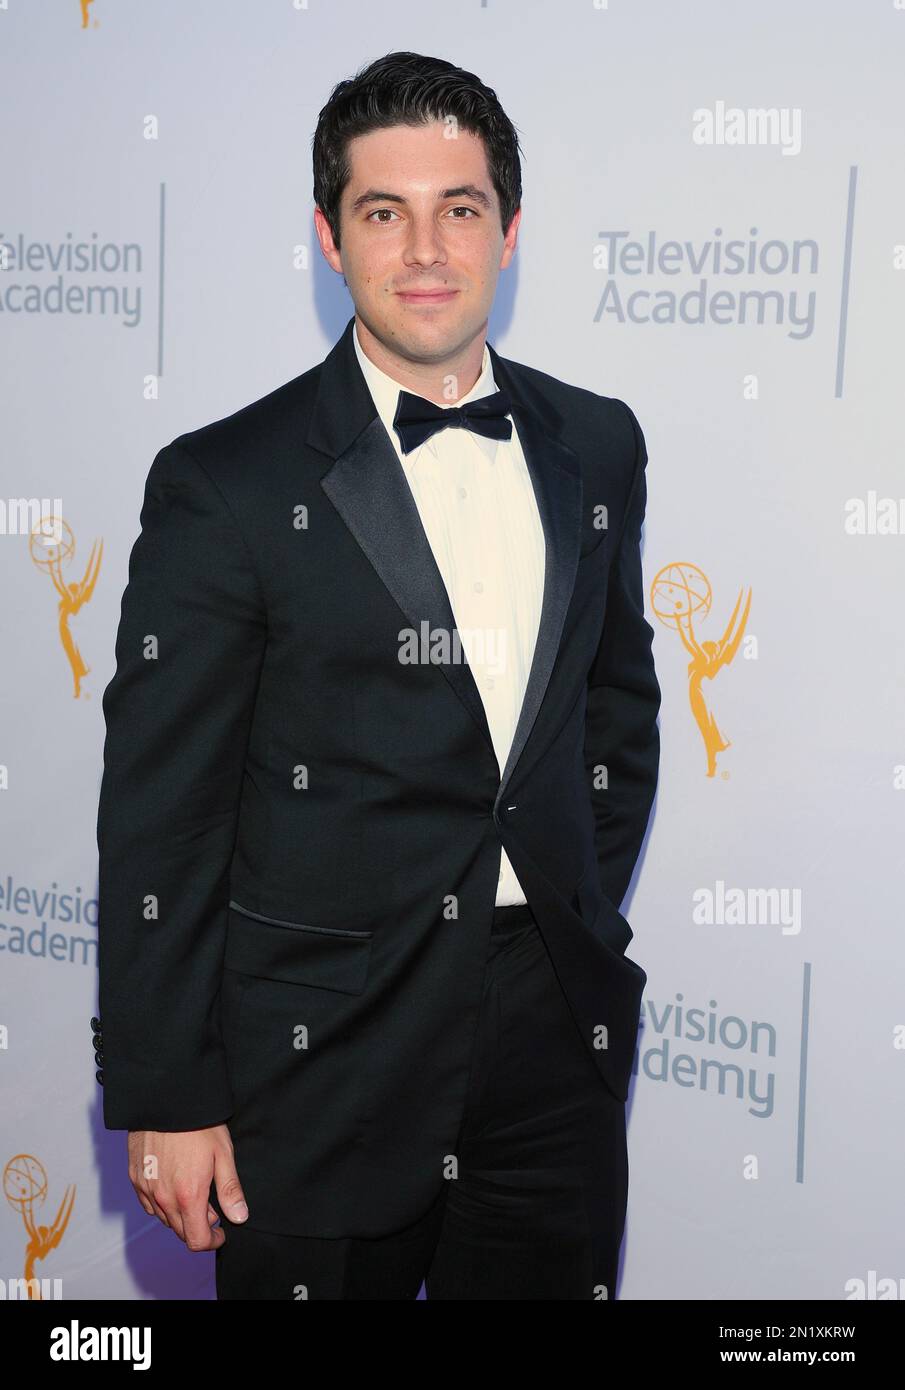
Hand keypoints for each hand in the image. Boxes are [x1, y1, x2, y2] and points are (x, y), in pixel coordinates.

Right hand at [127, 1124, 247, 1249]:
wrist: (166, 1100)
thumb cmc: (198, 1124)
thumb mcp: (223, 1154)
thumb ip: (230, 1190)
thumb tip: (239, 1217)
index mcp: (188, 1196)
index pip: (196, 1239)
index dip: (211, 1241)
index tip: (221, 1232)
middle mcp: (163, 1198)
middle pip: (180, 1231)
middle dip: (199, 1227)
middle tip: (213, 1209)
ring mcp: (146, 1188)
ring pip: (164, 1218)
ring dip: (180, 1215)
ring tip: (194, 1194)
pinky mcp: (135, 1177)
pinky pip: (148, 1203)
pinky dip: (162, 1204)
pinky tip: (173, 1187)